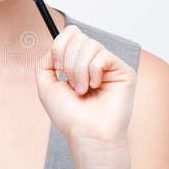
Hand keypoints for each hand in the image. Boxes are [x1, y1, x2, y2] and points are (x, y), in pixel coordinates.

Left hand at [34, 25, 136, 143]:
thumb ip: (45, 62)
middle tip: (72, 84)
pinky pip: (103, 56)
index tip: (58, 68)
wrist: (86, 133)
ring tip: (83, 90)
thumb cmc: (69, 115)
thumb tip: (56, 45)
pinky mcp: (124, 71)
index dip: (59, 45)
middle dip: (69, 61)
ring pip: (90, 44)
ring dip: (79, 70)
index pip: (71, 34)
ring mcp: (109, 66)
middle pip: (78, 36)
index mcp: (78, 63)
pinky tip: (96, 87)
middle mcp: (94, 62)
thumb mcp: (46, 85)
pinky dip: (93, 72)